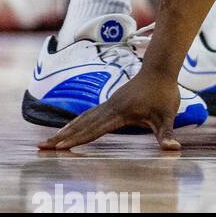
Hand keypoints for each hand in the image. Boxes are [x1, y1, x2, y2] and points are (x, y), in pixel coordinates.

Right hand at [40, 70, 182, 150]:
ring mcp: (109, 103)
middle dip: (61, 137)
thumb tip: (173, 149)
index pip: (94, 130)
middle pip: (81, 124)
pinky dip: (76, 123)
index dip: (76, 140)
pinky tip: (70, 129)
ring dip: (66, 130)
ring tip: (49, 141)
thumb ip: (167, 134)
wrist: (160, 67)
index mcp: (119, 112)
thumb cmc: (164, 92)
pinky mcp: (111, 102)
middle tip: (42, 147)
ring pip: (82, 118)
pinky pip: (88, 114)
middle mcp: (109, 107)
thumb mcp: (168, 115)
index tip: (59, 147)